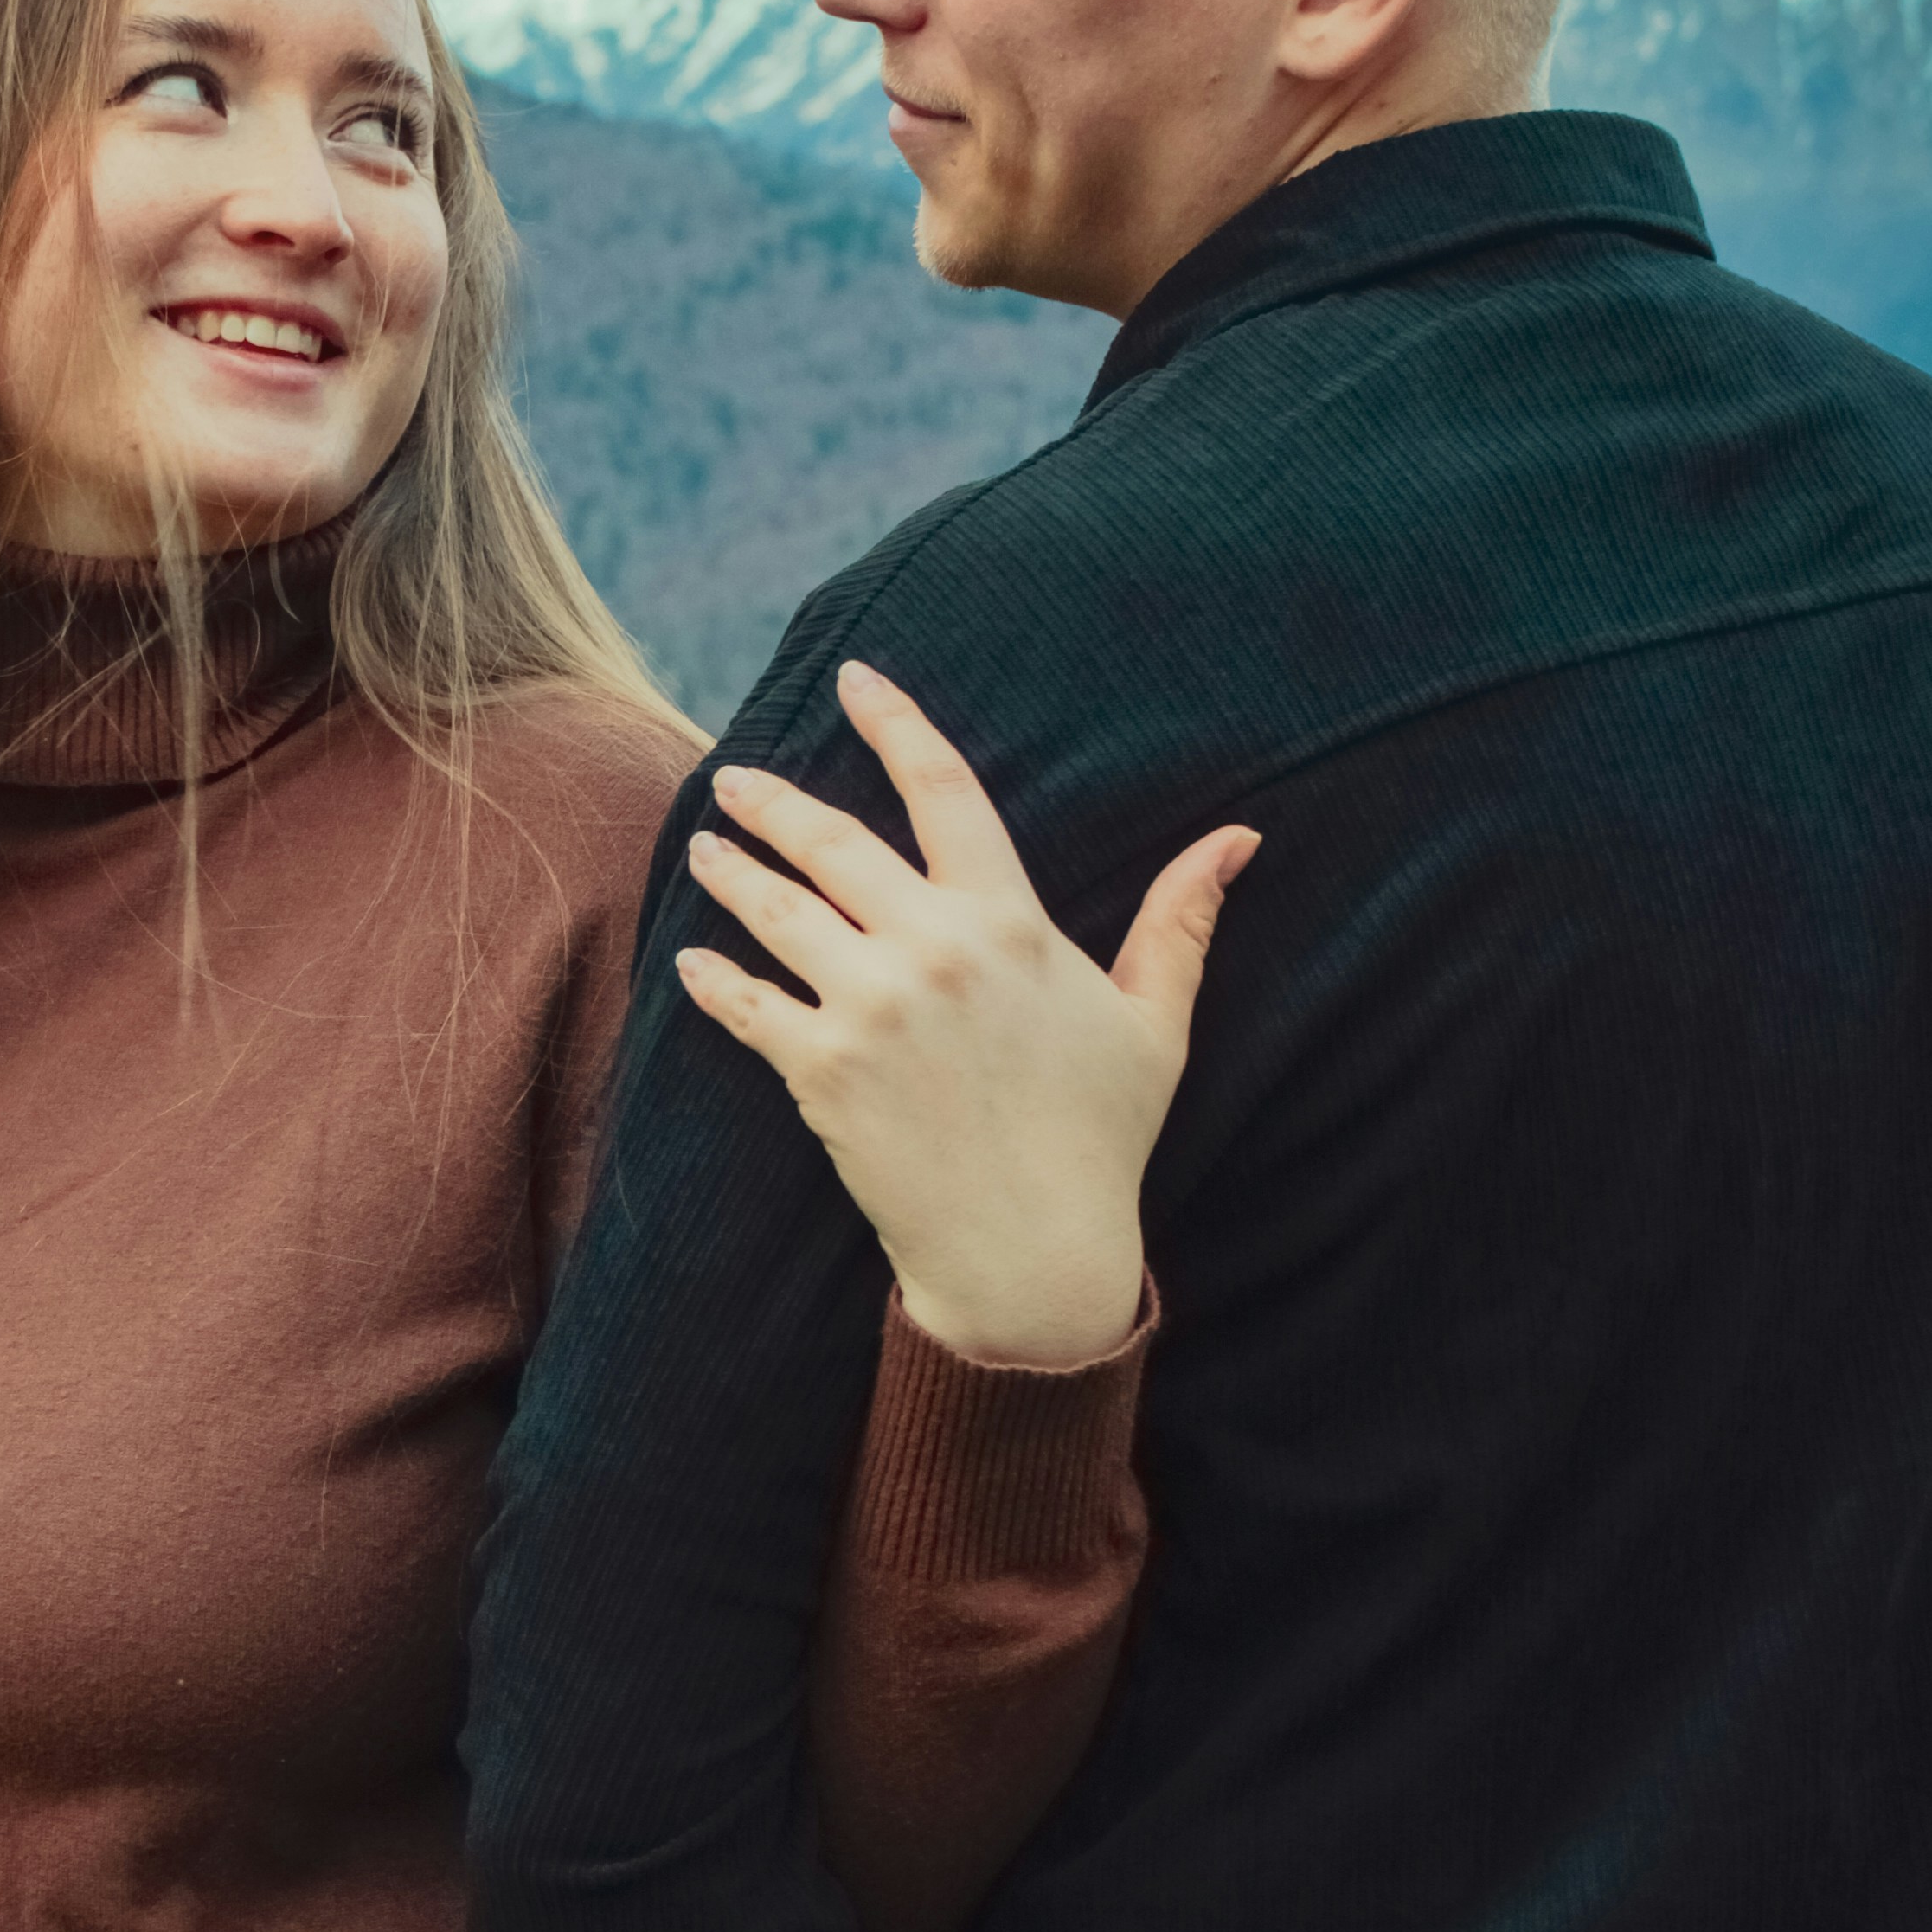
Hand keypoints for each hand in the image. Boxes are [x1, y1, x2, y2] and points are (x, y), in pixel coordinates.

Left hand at [674, 659, 1257, 1368]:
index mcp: (1009, 921)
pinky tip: (691, 963)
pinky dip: (714, 981)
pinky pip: (749, 1007)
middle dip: (774, 803)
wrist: (1036, 1253)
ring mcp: (872, 1007)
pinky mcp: (823, 1071)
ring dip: (732, 873)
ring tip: (704, 849)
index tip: (853, 679)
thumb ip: (1182, 921)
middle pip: (834, 843)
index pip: (944, 788)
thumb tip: (1239, 838)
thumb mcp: (1155, 1022)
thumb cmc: (1101, 1138)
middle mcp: (934, 949)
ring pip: (778, 912)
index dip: (895, 723)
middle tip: (734, 778)